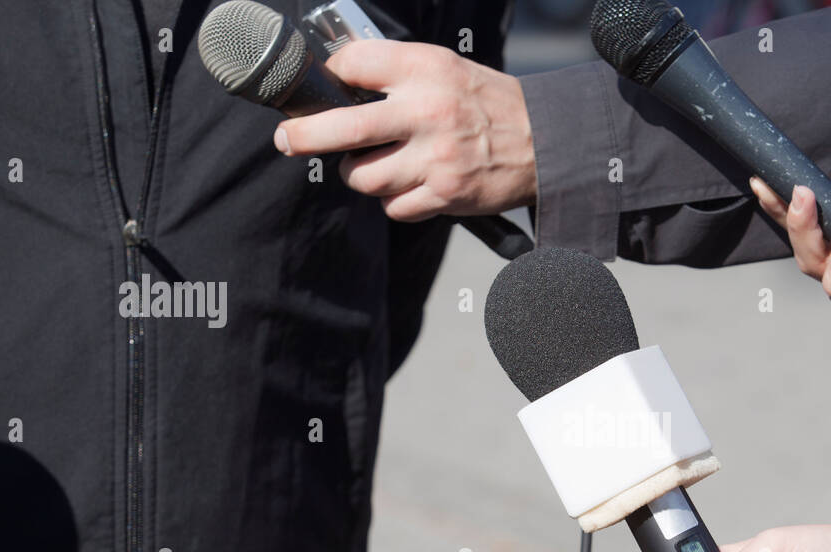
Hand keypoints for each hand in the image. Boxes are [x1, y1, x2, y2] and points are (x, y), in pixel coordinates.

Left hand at [273, 40, 536, 220]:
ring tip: (375, 165)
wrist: (543, 141)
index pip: (353, 65)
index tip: (325, 88)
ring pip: (364, 176)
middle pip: (343, 127)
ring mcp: (436, 158)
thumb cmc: (486, 103)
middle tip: (287, 139)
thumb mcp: (445, 67)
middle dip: (304, 136)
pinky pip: (394, 207)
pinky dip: (394, 201)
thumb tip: (339, 77)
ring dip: (360, 174)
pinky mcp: (445, 195)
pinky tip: (410, 185)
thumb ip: (397, 71)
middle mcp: (427, 112)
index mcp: (425, 69)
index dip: (331, 77)